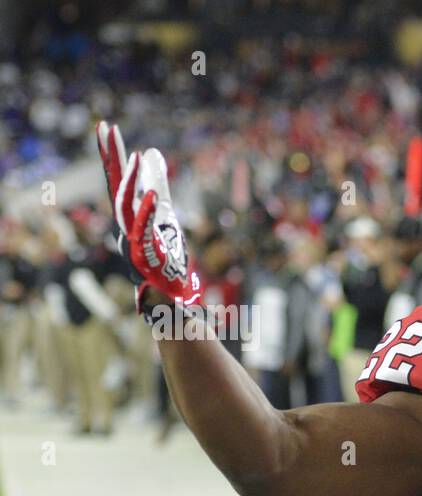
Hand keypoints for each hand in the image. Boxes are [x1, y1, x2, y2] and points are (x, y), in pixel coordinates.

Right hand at [96, 121, 203, 311]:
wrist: (171, 295)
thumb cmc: (165, 256)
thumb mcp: (164, 213)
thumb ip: (157, 185)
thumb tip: (152, 152)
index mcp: (127, 217)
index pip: (116, 180)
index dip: (111, 155)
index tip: (106, 127)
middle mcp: (124, 227)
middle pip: (113, 187)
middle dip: (110, 158)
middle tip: (106, 128)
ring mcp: (130, 242)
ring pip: (123, 207)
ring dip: (128, 181)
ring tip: (134, 155)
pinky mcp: (141, 257)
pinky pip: (141, 231)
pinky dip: (145, 213)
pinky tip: (151, 195)